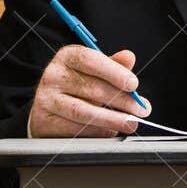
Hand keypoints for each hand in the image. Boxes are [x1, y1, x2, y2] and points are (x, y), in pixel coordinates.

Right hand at [29, 46, 150, 138]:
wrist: (47, 105)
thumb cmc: (75, 84)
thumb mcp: (92, 69)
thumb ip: (112, 65)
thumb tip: (129, 57)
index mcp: (67, 56)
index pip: (90, 60)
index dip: (114, 72)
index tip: (133, 84)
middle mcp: (54, 75)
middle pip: (91, 88)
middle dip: (121, 100)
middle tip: (140, 109)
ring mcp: (47, 99)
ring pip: (83, 111)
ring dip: (111, 119)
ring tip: (130, 122)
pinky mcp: (45, 121)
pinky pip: (75, 128)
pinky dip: (97, 131)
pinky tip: (110, 130)